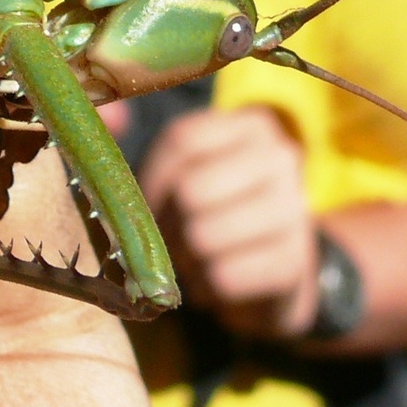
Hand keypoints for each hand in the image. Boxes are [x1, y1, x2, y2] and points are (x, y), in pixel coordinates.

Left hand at [138, 106, 319, 338]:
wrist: (274, 271)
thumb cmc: (213, 212)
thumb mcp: (188, 172)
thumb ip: (150, 151)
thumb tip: (111, 118)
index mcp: (251, 125)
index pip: (183, 141)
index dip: (152, 179)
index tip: (146, 204)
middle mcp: (281, 158)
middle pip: (191, 190)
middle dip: (167, 225)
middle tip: (169, 240)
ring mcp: (295, 210)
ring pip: (203, 236)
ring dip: (183, 260)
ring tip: (191, 261)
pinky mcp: (294, 264)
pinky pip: (222, 277)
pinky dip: (205, 288)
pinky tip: (211, 282)